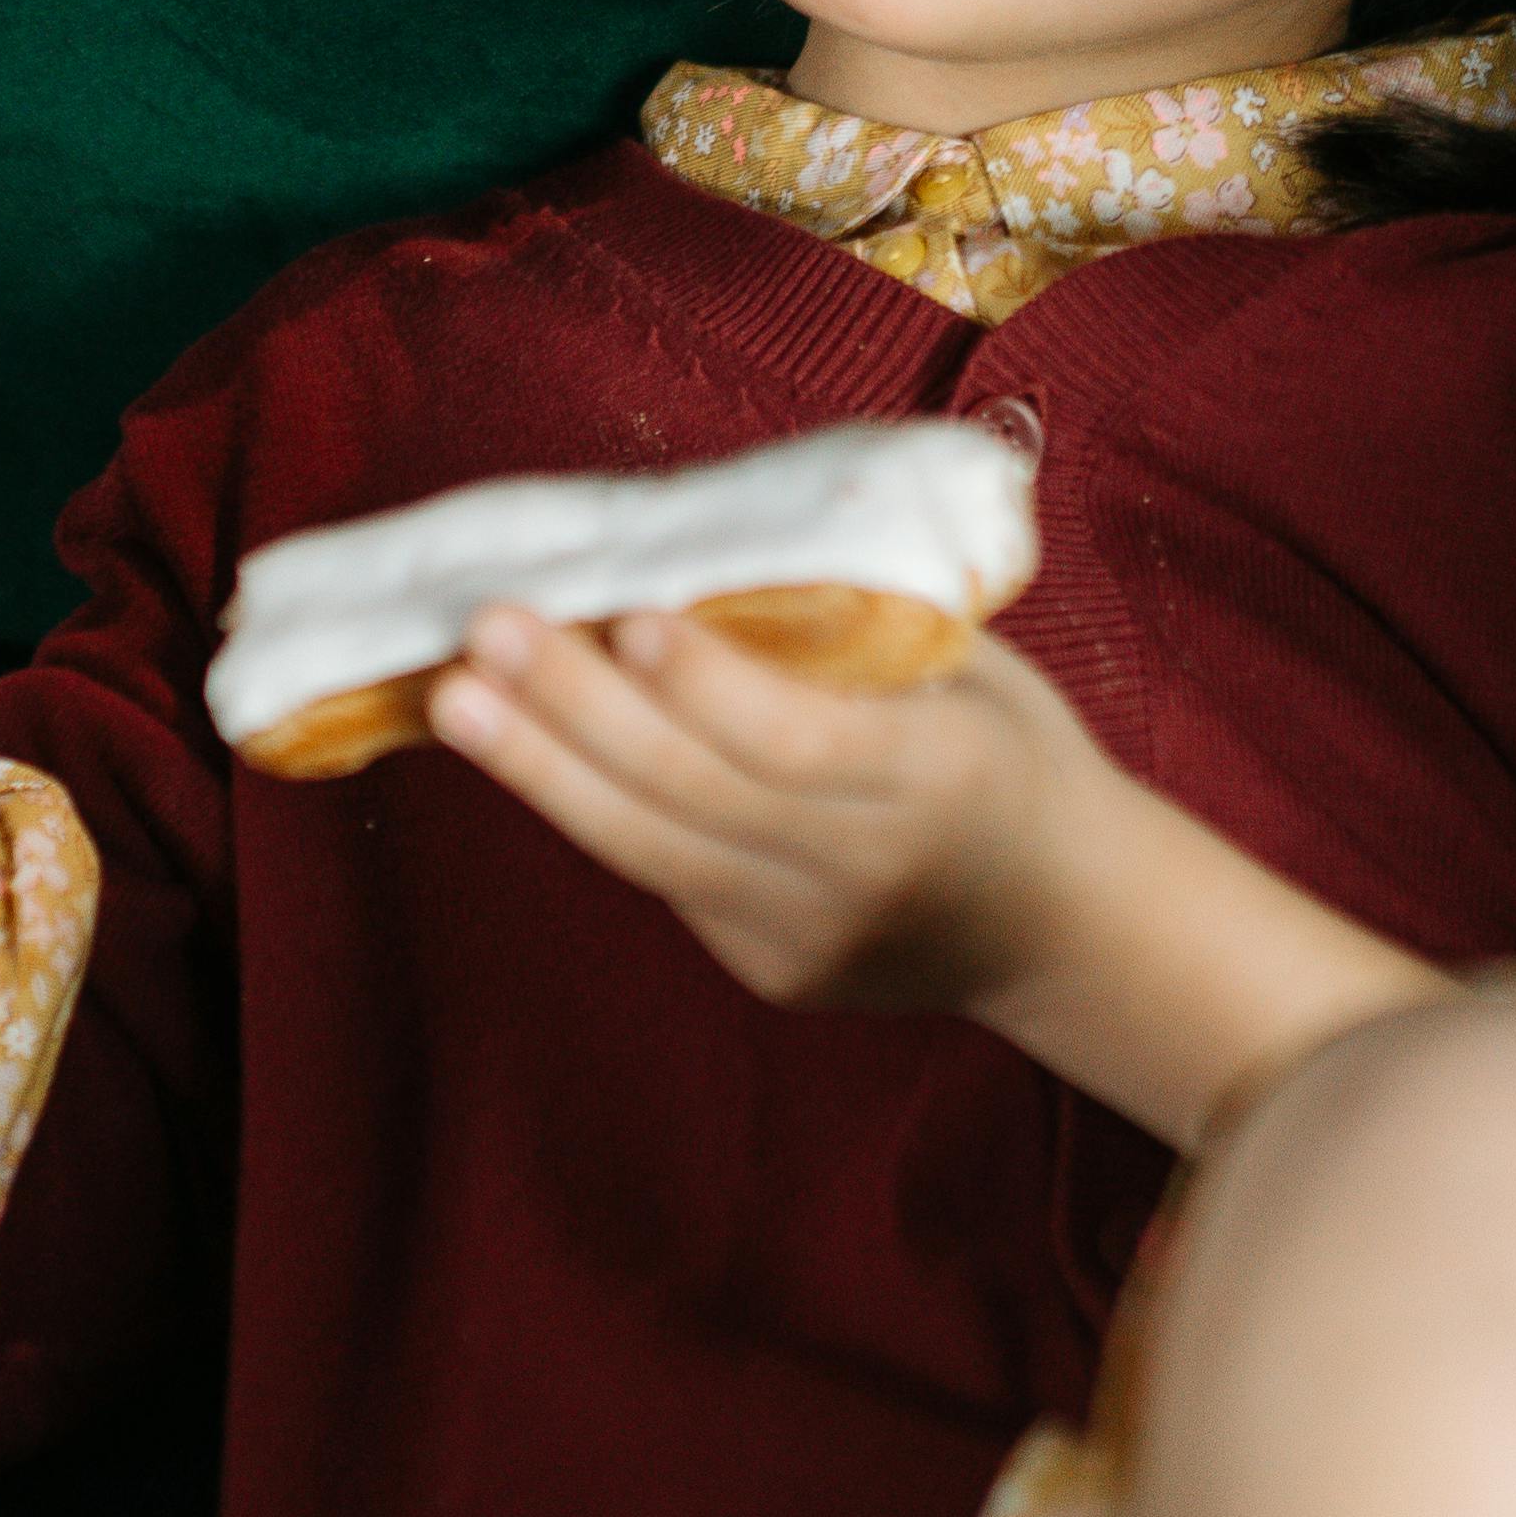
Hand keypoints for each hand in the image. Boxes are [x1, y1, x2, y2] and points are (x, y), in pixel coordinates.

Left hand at [424, 604, 1124, 1020]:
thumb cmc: (1004, 749)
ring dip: (541, 767)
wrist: (1061, 919)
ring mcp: (812, 937)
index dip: (708, 685)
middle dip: (578, 710)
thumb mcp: (968, 671)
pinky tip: (519, 743)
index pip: (801, 742)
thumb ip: (856, 626)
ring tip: (454, 698)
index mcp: (944, 781)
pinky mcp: (769, 972)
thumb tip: (697, 544)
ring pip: (652, 850)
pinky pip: (665, 876)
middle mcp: (869, 873)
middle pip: (698, 795)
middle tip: (488, 629)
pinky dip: (588, 802)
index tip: (631, 618)